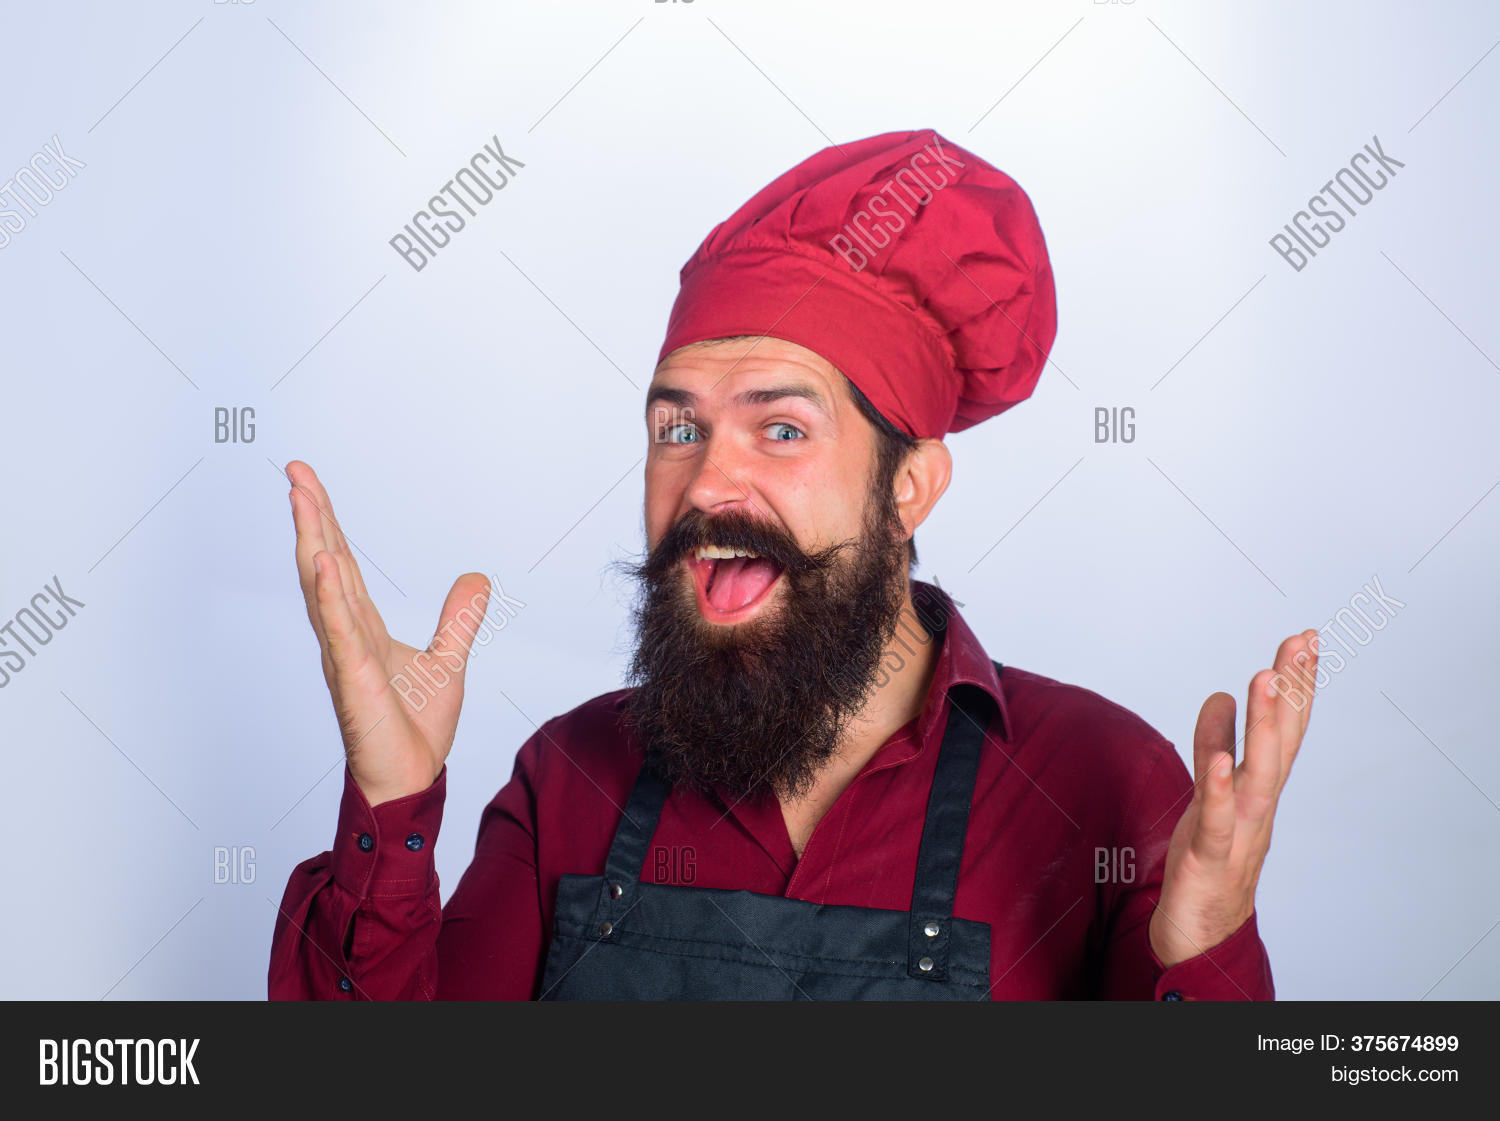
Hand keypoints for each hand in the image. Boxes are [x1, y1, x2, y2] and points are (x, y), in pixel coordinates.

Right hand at [286, 460, 490, 805]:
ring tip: (301, 499)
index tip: (307, 482)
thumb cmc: (413, 729)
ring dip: (313, 542)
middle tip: (296, 471)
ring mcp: (345, 656)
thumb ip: (458, 618)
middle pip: (323, 563)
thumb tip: (476, 579)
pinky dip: (330, 597)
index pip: (339, 563)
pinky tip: (323, 564)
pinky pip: (340, 631)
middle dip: (311, 517)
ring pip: (323, 588)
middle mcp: (345, 635)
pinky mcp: (355, 680)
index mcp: (360, 628)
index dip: (326, 522)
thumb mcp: (448, 660)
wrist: (410, 779)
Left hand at [1149, 629, 1318, 966]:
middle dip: (1292, 691)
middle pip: (1282, 743)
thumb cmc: (1208, 861)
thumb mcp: (1209, 793)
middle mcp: (1259, 807)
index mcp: (1259, 790)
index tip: (1304, 640)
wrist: (1200, 936)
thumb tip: (1221, 697)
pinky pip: (1216, 821)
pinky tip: (1223, 761)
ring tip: (1264, 677)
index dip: (1296, 686)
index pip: (1285, 729)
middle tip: (1300, 642)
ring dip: (1264, 726)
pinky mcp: (1209, 858)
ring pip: (1259, 775)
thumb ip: (1215, 746)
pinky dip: (1220, 790)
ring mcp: (1239, 832)